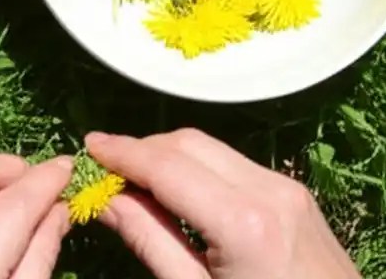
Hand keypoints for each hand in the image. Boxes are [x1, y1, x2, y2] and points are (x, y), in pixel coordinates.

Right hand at [86, 130, 360, 278]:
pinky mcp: (298, 197)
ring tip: (136, 182)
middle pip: (189, 144)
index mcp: (243, 222)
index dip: (122, 153)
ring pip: (212, 150)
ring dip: (169, 157)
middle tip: (105, 170)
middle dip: (143, 150)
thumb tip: (105, 200)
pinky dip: (198, 169)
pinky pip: (235, 166)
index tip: (87, 148)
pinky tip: (179, 193)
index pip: (167, 167)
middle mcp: (269, 191)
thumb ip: (149, 241)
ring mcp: (289, 190)